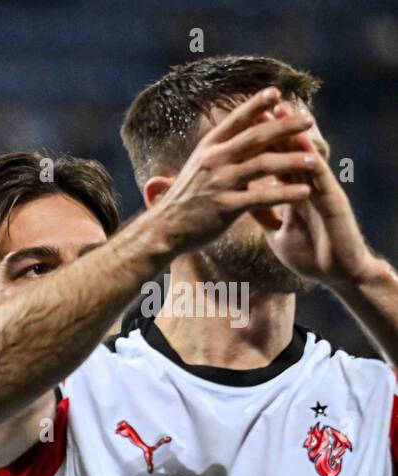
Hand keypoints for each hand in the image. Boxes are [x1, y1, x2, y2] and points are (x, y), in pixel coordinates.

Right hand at [148, 87, 315, 253]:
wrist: (163, 231)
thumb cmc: (183, 200)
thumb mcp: (196, 168)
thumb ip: (217, 152)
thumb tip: (234, 135)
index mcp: (208, 148)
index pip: (235, 120)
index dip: (256, 104)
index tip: (277, 92)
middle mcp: (214, 160)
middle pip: (256, 137)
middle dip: (285, 126)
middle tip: (309, 120)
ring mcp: (220, 183)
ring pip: (264, 165)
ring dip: (292, 161)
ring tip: (315, 159)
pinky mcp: (226, 207)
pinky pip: (262, 197)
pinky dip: (285, 194)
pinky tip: (304, 192)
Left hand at [255, 107, 384, 288]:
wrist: (335, 274)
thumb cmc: (309, 253)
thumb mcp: (276, 230)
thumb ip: (262, 212)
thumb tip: (241, 199)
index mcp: (292, 189)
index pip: (273, 159)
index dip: (259, 141)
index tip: (241, 122)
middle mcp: (307, 184)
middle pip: (289, 150)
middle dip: (275, 126)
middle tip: (261, 102)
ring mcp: (321, 190)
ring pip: (305, 156)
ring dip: (294, 133)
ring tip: (283, 110)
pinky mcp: (333, 201)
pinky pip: (320, 177)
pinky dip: (310, 159)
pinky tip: (302, 145)